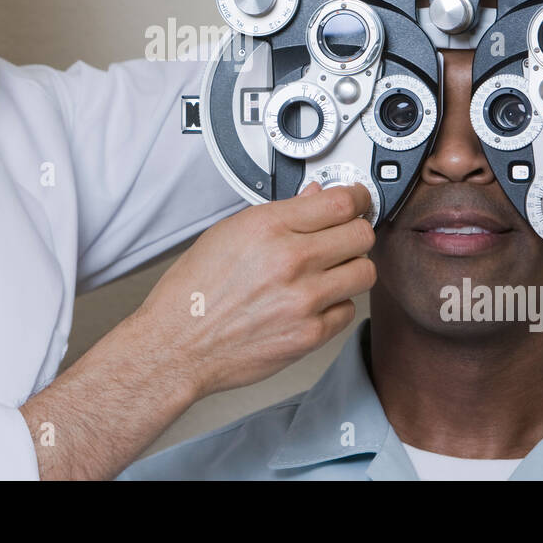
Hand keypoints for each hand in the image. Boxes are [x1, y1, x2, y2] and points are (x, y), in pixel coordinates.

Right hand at [133, 182, 376, 398]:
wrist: (178, 345)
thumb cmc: (193, 292)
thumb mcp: (228, 234)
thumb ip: (280, 214)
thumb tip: (314, 197)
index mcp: (268, 227)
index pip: (341, 202)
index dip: (359, 197)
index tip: (360, 200)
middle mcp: (290, 260)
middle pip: (362, 234)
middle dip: (355, 232)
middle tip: (344, 237)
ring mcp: (304, 299)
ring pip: (364, 272)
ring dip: (351, 268)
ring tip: (330, 272)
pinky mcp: (310, 334)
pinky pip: (348, 310)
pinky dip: (336, 305)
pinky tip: (313, 302)